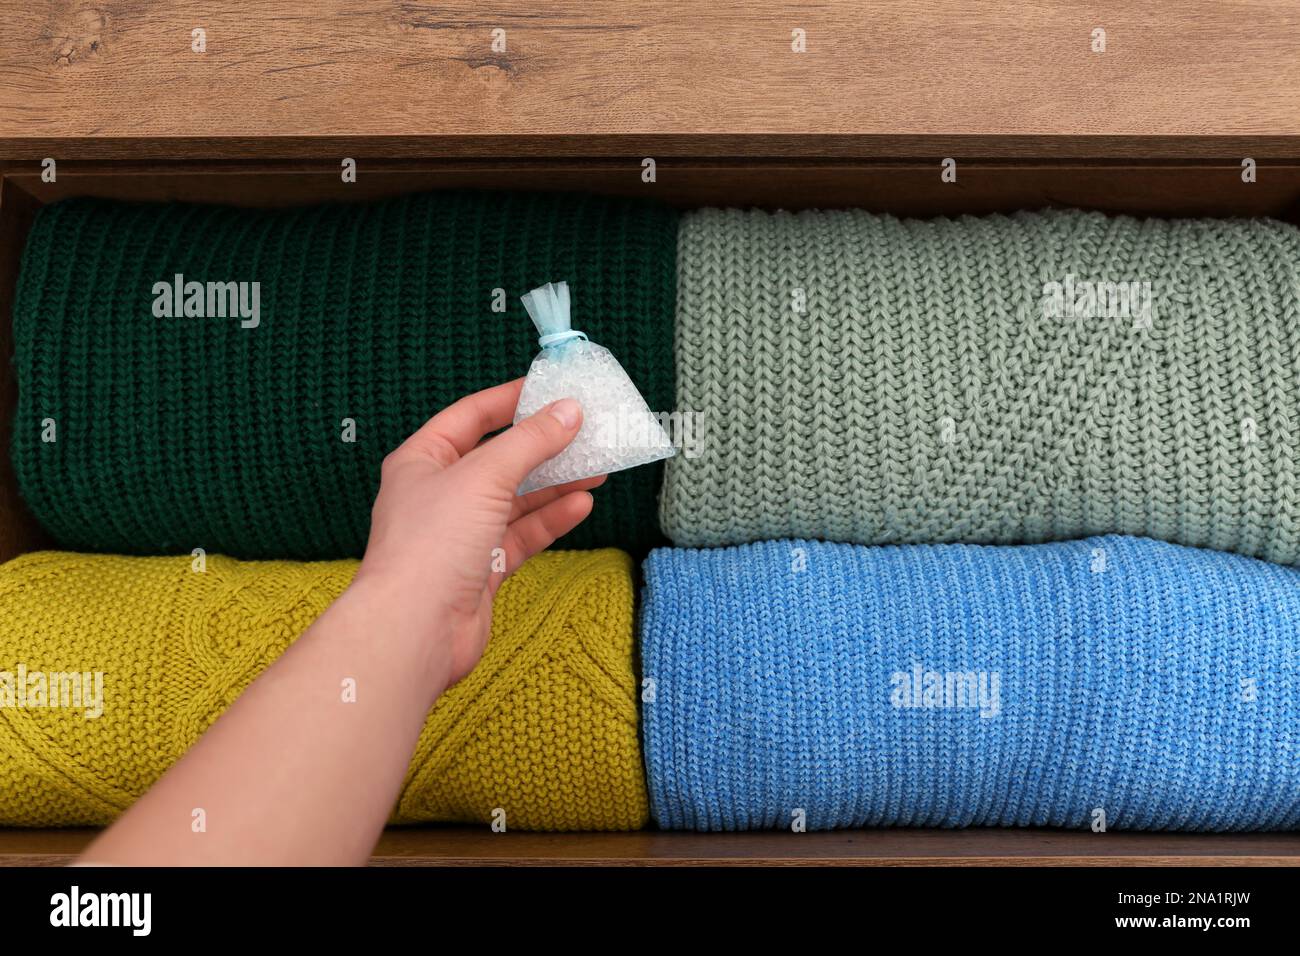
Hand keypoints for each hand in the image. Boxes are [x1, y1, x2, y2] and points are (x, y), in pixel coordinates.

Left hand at [351, 378, 602, 697]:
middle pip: (498, 459)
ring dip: (555, 484)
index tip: (552, 390)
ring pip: (515, 499)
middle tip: (585, 432)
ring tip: (596, 468)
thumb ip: (531, 442)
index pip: (471, 416)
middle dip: (543, 446)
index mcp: (423, 460)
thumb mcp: (485, 476)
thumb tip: (569, 411)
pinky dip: (551, 520)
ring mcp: (460, 533)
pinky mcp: (481, 568)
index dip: (511, 400)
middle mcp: (439, 493)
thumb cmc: (431, 544)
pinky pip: (521, 535)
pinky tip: (581, 505)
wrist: (415, 629)